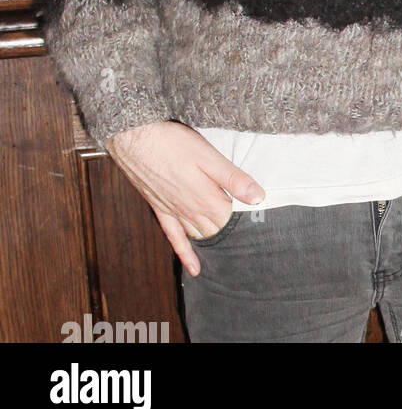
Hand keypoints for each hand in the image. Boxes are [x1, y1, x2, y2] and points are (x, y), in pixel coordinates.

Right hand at [105, 120, 264, 276]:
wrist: (135, 139)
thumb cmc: (173, 143)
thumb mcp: (209, 157)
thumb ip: (234, 179)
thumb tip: (258, 197)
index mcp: (207, 198)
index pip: (233, 220)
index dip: (246, 221)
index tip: (260, 226)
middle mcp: (190, 210)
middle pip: (217, 230)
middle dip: (232, 233)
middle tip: (249, 241)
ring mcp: (174, 212)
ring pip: (199, 235)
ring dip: (213, 243)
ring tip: (231, 255)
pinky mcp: (160, 209)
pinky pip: (175, 238)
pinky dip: (186, 254)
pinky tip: (195, 268)